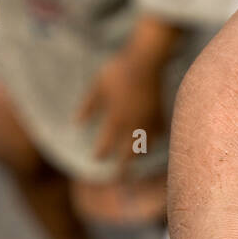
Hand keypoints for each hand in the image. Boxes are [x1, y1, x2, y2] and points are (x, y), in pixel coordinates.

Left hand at [76, 15, 177, 175]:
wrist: (146, 59)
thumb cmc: (119, 70)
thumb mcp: (98, 86)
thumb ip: (89, 106)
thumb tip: (77, 123)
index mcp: (115, 119)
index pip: (106, 144)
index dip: (100, 153)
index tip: (96, 158)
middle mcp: (132, 125)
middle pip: (128, 153)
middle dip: (123, 167)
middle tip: (120, 178)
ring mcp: (148, 120)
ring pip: (145, 145)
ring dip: (140, 155)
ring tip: (136, 161)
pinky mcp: (160, 113)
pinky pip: (160, 131)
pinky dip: (156, 138)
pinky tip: (155, 140)